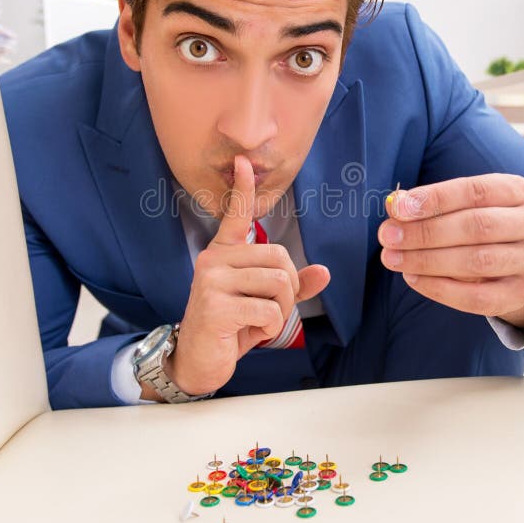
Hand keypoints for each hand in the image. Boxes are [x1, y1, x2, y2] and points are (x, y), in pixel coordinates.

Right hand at [149, 155, 329, 397]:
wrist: (199, 361)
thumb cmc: (231, 326)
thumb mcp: (264, 302)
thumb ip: (293, 286)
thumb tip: (324, 271)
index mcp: (223, 253)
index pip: (236, 215)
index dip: (243, 189)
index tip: (243, 161)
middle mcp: (214, 260)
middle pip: (280, 258)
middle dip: (289, 290)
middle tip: (270, 310)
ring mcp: (212, 281)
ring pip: (279, 283)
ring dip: (281, 311)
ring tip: (260, 322)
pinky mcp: (215, 306)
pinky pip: (269, 310)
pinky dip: (271, 327)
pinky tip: (250, 333)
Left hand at [378, 174, 523, 328]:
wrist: (517, 259)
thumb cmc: (482, 222)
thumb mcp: (464, 204)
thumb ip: (432, 204)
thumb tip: (396, 206)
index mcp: (519, 191)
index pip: (474, 191)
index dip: (434, 199)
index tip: (399, 208)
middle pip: (476, 226)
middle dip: (425, 232)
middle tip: (388, 236)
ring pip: (476, 261)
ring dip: (427, 260)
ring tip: (394, 258)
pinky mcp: (520, 293)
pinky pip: (476, 297)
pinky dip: (440, 289)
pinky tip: (413, 279)